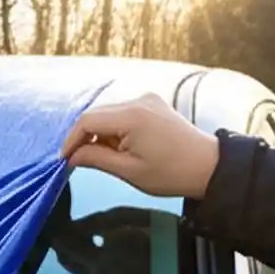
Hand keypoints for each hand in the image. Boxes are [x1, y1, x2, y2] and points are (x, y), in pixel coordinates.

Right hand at [60, 93, 219, 199]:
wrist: (209, 167)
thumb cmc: (172, 173)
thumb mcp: (128, 171)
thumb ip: (96, 159)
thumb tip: (73, 157)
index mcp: (132, 116)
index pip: (87, 121)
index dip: (71, 140)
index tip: (65, 160)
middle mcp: (138, 101)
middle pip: (96, 115)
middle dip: (85, 137)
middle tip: (80, 161)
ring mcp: (147, 101)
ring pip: (108, 114)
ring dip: (100, 134)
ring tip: (106, 157)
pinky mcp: (153, 105)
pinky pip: (123, 114)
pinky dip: (114, 130)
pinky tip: (120, 147)